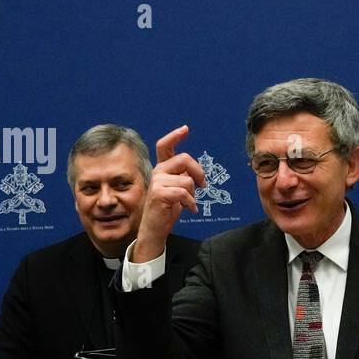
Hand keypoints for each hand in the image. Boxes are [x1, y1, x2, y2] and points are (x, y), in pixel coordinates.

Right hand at [133, 125, 205, 261]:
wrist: (155, 229)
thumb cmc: (167, 209)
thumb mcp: (178, 189)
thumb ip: (183, 177)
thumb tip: (197, 172)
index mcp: (162, 169)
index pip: (165, 146)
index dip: (175, 136)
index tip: (186, 129)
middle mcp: (158, 172)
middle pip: (184, 158)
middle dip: (198, 171)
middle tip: (203, 185)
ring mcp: (157, 182)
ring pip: (187, 180)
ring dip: (193, 194)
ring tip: (187, 203)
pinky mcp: (159, 194)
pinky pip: (184, 193)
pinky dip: (190, 203)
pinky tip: (189, 209)